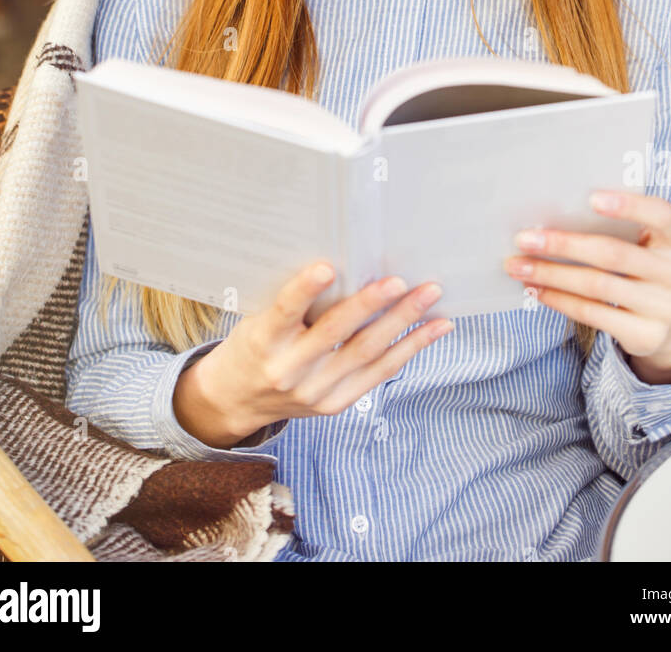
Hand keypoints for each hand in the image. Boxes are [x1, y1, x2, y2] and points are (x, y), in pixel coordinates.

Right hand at [174, 261, 452, 447]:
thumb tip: (347, 264)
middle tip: (400, 279)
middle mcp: (288, 370)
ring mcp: (314, 392)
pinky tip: (433, 329)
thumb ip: (295, 303)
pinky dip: (409, 349)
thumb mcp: (259, 319)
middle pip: (335, 334)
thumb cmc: (254, 344)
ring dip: (403, 324)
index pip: (285, 312)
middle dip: (371, 305)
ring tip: (430, 297)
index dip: (305, 290)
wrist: (237, 399)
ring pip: (366, 354)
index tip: (327, 267)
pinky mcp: (335, 405)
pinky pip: (378, 374)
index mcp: (263, 341)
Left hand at [504, 189, 670, 383]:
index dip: (629, 205)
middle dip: (564, 244)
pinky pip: (594, 314)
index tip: (591, 198)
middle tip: (524, 239)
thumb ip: (623, 228)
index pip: (661, 215)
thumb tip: (556, 216)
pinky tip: (538, 289)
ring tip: (520, 266)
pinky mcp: (647, 336)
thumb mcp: (652, 245)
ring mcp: (666, 308)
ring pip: (597, 286)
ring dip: (552, 274)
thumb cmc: (650, 267)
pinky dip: (560, 300)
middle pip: (614, 254)